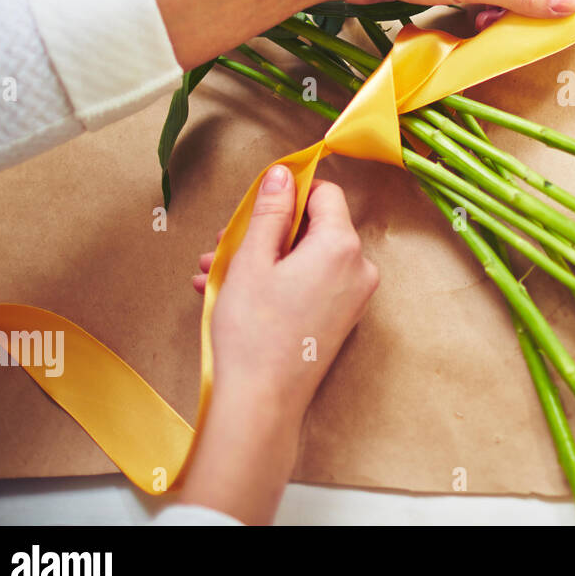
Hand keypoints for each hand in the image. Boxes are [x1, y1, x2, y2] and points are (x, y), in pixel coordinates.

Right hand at [178, 165, 377, 523]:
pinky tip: (232, 293)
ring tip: (214, 273)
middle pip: (314, 228)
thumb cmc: (254, 331)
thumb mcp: (252, 259)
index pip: (326, 194)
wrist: (262, 402)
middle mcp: (359, 268)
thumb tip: (283, 173)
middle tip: (222, 244)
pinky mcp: (343, 319)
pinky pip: (312, 284)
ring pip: (306, 259)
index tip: (257, 202)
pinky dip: (277, 283)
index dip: (290, 191)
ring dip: (262, 259)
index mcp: (342, 246)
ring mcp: (354, 297)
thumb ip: (270, 211)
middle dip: (266, 231)